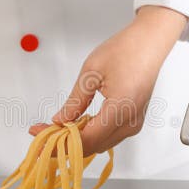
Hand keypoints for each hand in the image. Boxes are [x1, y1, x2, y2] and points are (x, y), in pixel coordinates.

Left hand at [29, 6, 186, 155]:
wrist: (150, 42)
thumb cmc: (125, 50)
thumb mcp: (91, 73)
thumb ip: (75, 101)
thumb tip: (60, 120)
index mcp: (121, 108)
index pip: (86, 138)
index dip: (60, 140)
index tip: (39, 134)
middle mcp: (130, 122)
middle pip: (93, 146)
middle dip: (65, 143)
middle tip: (42, 133)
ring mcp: (134, 123)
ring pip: (101, 144)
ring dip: (77, 140)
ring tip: (56, 129)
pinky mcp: (134, 120)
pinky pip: (109, 136)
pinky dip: (91, 135)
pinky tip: (76, 126)